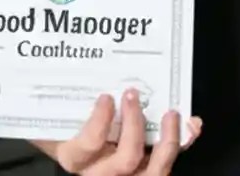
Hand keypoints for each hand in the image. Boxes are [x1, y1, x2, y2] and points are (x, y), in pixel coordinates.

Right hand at [34, 89, 202, 174]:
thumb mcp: (50, 123)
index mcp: (76, 159)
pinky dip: (183, 143)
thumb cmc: (62, 134)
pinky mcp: (146, 173)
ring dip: (168, 141)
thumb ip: (48, 108)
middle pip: (126, 159)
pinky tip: (191, 127)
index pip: (89, 146)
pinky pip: (167, 166)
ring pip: (154, 172)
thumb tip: (49, 75)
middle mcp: (102, 174)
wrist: (81, 159)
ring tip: (172, 114)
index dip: (100, 123)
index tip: (106, 98)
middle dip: (135, 125)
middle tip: (133, 95)